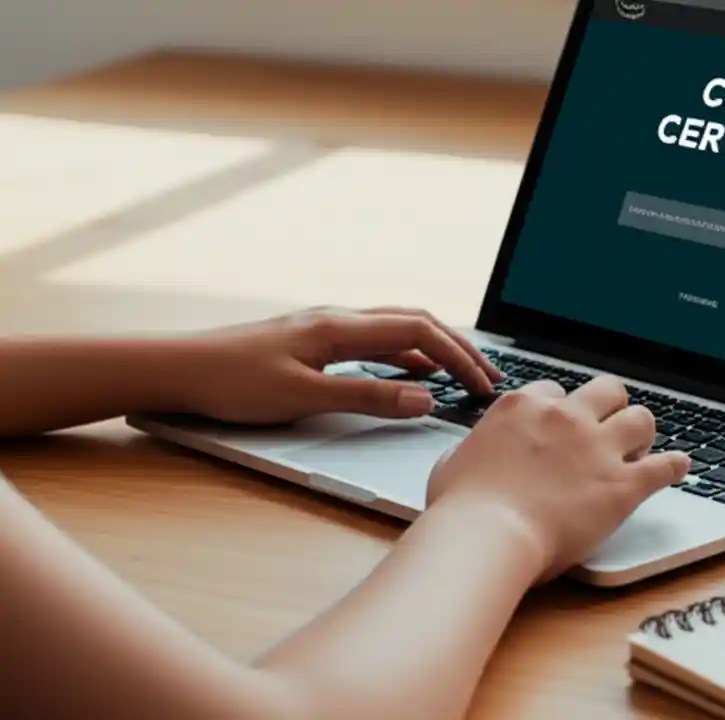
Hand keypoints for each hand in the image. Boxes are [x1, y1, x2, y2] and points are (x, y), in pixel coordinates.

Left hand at [177, 306, 502, 423]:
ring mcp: (324, 328)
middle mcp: (337, 319)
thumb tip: (423, 399)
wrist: (176, 369)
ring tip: (459, 375)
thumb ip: (367, 398)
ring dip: (432, 349)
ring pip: (396, 330)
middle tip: (485, 378)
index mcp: (339, 327)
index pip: (418, 330)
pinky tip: (408, 374)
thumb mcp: (304, 397)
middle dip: (456, 348)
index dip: (458, 355)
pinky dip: (404, 355)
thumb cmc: (231, 382)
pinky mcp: (312, 342)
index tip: (482, 384)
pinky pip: (374, 341)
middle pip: (415, 322)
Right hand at [425, 377, 690, 581]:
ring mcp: (597, 448)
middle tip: (609, 428)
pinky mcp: (622, 483)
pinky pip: (664, 466)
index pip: (556, 391)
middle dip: (611, 407)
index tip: (563, 426)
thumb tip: (473, 452)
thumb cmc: (463, 509)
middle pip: (607, 390)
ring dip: (642, 432)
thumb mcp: (452, 463)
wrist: (487, 536)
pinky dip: (675, 466)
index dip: (563, 410)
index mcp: (523, 407)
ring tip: (640, 448)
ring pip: (641, 417)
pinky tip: (679, 468)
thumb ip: (473, 449)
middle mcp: (565, 418)